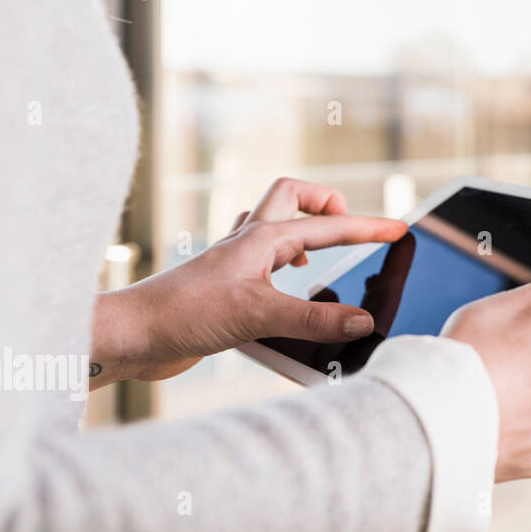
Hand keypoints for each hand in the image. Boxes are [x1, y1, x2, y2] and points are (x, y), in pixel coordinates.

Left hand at [91, 178, 407, 384]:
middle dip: (325, 201)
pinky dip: (280, 262)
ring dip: (301, 229)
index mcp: (263, 238)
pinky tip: (286, 287)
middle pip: (293, 195)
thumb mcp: (259, 316)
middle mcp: (249, 241)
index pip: (329, 224)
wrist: (131, 335)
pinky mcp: (224, 286)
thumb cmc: (183, 314)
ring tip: (321, 255)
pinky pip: (260, 258)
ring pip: (273, 223)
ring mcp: (234, 261)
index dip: (368, 226)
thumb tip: (362, 319)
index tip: (399, 229)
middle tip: (348, 225)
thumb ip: (314, 319)